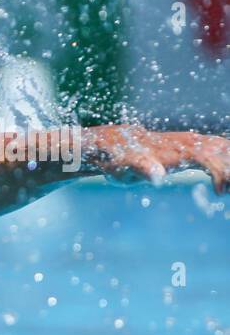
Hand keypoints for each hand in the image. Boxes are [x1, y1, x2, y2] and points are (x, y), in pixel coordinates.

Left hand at [89, 125, 229, 193]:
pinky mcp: (190, 144)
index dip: (220, 173)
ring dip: (229, 162)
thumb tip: (157, 174)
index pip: (208, 158)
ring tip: (226, 188)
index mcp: (176, 150)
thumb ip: (143, 168)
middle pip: (221, 150)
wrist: (115, 144)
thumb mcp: (126, 166)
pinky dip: (225, 157)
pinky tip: (225, 176)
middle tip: (227, 191)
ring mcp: (190, 141)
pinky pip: (216, 147)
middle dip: (229, 168)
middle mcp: (186, 142)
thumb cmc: (119, 159)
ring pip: (221, 146)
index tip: (219, 193)